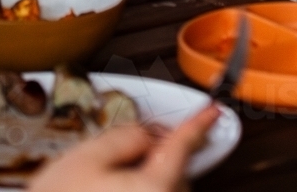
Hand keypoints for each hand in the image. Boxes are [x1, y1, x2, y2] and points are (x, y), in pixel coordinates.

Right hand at [29, 104, 219, 191]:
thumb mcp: (84, 160)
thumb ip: (123, 138)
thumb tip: (145, 135)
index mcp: (155, 188)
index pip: (183, 146)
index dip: (198, 124)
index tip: (212, 113)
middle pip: (176, 174)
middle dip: (158, 161)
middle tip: (122, 161)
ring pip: (166, 191)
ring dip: (149, 184)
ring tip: (106, 188)